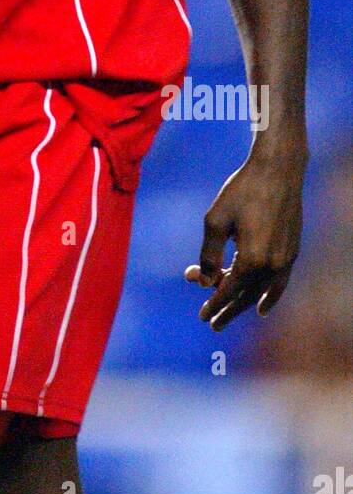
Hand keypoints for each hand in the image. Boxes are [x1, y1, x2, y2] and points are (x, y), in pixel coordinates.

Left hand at [185, 151, 304, 330]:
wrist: (277, 170)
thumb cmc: (242, 190)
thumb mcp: (215, 220)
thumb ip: (209, 254)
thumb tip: (205, 283)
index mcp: (251, 259)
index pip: (228, 291)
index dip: (214, 304)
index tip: (202, 316)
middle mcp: (272, 265)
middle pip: (245, 295)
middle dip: (226, 309)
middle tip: (210, 323)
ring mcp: (286, 260)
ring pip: (261, 290)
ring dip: (243, 302)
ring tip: (228, 313)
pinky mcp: (293, 252)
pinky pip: (280, 283)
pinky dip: (270, 296)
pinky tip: (262, 308)